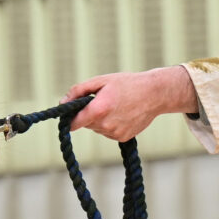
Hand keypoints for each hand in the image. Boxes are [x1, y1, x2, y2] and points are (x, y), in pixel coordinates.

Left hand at [67, 66, 199, 140]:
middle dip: (89, 114)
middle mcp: (105, 124)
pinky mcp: (123, 138)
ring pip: (97, 128)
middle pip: (85, 124)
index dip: (70, 119)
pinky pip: (108, 132)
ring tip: (116, 106)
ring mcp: (114, 133)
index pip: (73, 124)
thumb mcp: (101, 81)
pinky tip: (123, 114)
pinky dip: (111, 124)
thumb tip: (62, 104)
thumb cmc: (127, 84)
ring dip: (100, 119)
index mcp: (98, 109)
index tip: (71, 114)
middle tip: (103, 101)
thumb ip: (78, 91)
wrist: (157, 93)